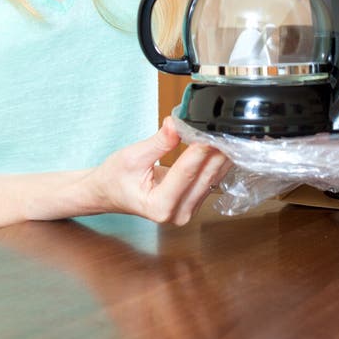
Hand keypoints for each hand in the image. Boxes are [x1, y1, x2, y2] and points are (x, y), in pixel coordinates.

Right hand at [88, 117, 230, 224]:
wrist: (108, 192)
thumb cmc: (115, 178)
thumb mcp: (132, 156)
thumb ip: (158, 142)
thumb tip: (176, 124)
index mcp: (159, 206)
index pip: (186, 173)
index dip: (200, 150)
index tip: (211, 131)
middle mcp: (176, 214)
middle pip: (204, 178)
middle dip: (216, 152)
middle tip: (227, 129)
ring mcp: (186, 211)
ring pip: (211, 180)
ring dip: (220, 157)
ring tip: (229, 135)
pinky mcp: (192, 203)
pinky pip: (209, 181)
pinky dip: (215, 163)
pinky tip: (223, 147)